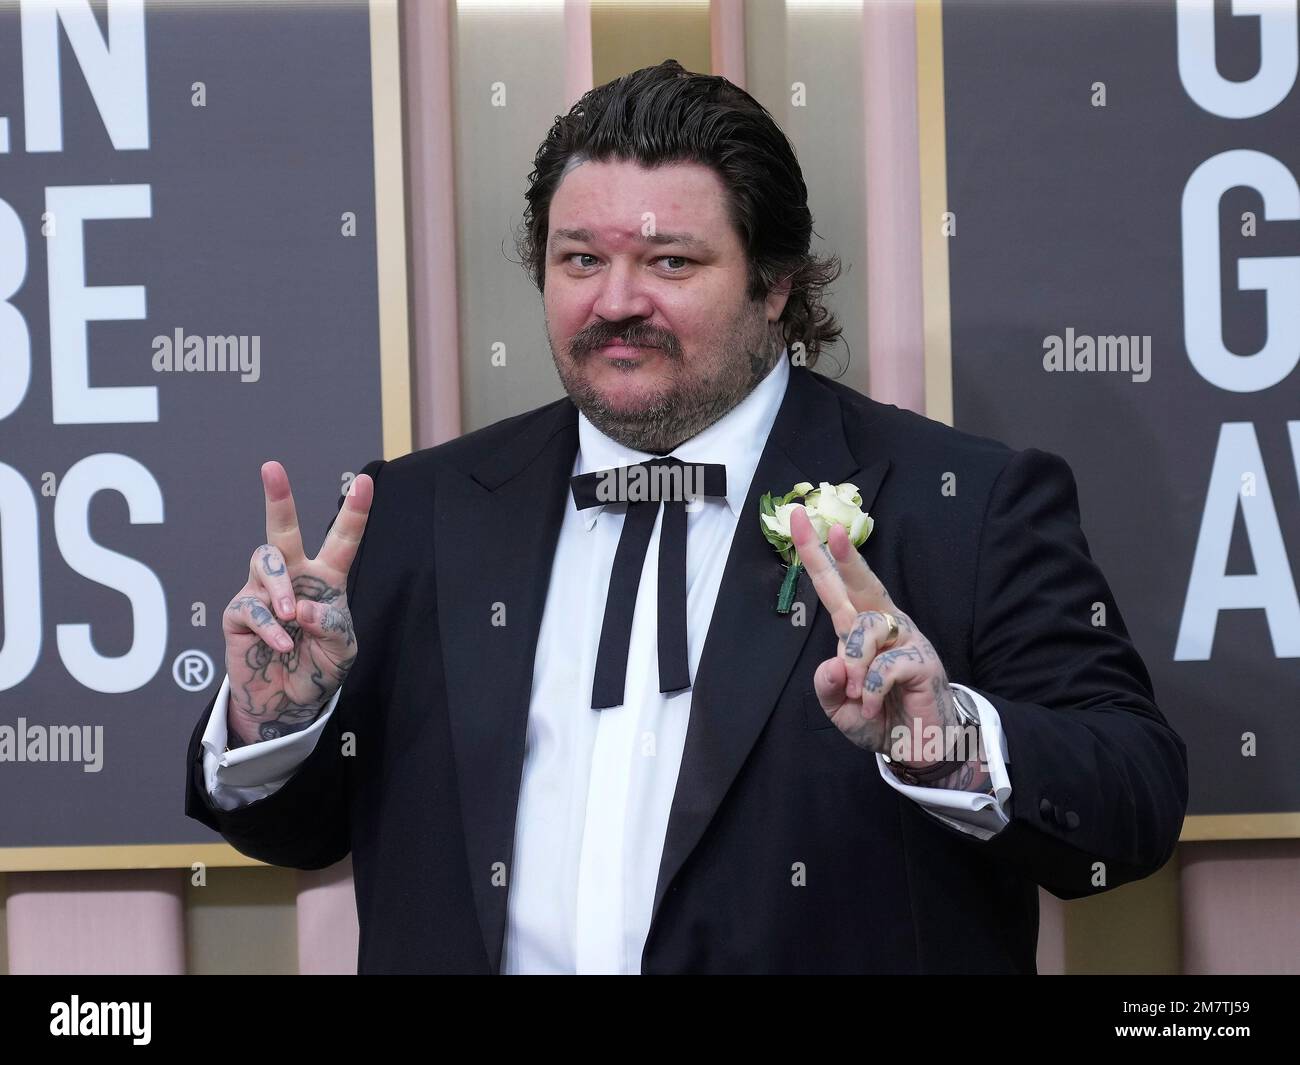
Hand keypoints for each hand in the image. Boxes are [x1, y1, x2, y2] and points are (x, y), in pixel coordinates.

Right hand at [222, 461, 373, 746]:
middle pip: (283, 530)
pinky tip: (282, 645)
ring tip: (292, 613)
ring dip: (280, 586)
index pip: (342, 540)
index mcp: (326, 580)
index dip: (354, 512)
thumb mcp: (342, 651)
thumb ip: (332, 626)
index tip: (364, 481)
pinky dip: (270, 627)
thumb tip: (303, 607)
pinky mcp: (238, 616)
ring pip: (265, 562)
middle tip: (272, 467)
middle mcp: (293, 578)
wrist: (288, 705)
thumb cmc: (318, 669)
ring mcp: (262, 594)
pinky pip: (250, 608)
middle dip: (278, 498)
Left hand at [789, 506, 984, 788]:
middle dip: (843, 557)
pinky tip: (873, 706)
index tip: (797, 518)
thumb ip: (827, 686)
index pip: (833, 587)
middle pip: (860, 584)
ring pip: (865, 629)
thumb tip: (833, 663)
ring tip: (858, 695)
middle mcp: (882, 626)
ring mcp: (905, 640)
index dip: (815, 555)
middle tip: (829, 531)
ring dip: (854, 665)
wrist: (919, 748)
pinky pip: (885, 666)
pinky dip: (872, 690)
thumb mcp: (840, 707)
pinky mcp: (921, 661)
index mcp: (857, 630)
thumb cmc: (880, 719)